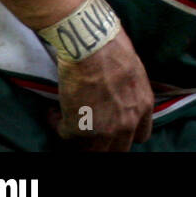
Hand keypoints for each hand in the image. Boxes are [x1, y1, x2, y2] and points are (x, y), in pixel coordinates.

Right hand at [51, 29, 153, 150]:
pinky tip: (51, 113)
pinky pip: (64, 135)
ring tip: (64, 120)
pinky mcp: (79, 129)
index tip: (113, 128)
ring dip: (76, 137)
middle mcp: (128, 123)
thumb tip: (121, 97)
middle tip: (86, 129)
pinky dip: (56, 124)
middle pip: (117, 149)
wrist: (91, 46)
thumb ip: (131, 93)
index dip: (126, 134)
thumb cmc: (112, 48)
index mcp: (143, 106)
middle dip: (101, 141)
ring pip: (91, 150)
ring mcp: (104, 129)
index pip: (141, 136)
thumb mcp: (134, 71)